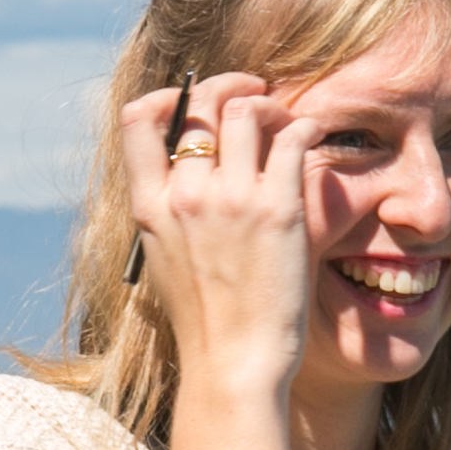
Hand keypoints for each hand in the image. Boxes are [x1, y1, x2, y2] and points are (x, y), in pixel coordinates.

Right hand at [120, 71, 317, 398]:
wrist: (234, 361)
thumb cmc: (205, 317)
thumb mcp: (164, 256)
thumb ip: (168, 210)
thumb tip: (180, 174)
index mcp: (150, 205)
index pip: (137, 119)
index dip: (167, 96)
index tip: (193, 100)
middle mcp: (187, 195)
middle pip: (202, 105)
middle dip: (231, 88)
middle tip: (256, 94)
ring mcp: (233, 199)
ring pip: (247, 111)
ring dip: (271, 104)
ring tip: (286, 120)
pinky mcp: (279, 209)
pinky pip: (294, 138)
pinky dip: (306, 125)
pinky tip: (313, 135)